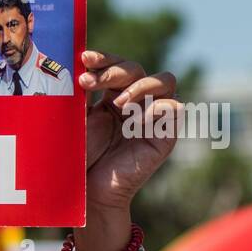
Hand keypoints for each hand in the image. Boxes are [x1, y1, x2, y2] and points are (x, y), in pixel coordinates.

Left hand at [77, 51, 181, 250]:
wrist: (88, 192)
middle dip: (113, 71)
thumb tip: (77, 64)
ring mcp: (153, 117)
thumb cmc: (79, 159)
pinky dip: (155, 108)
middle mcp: (136, 102)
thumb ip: (81, 95)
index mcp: (113, 96)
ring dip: (140, 85)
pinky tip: (133, 121)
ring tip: (117, 104)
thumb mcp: (77, 121)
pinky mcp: (165, 135)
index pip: (116, 65)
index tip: (84, 57)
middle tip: (90, 82)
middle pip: (137, 68)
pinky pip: (174, 108)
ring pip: (165, 80)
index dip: (104, 58)